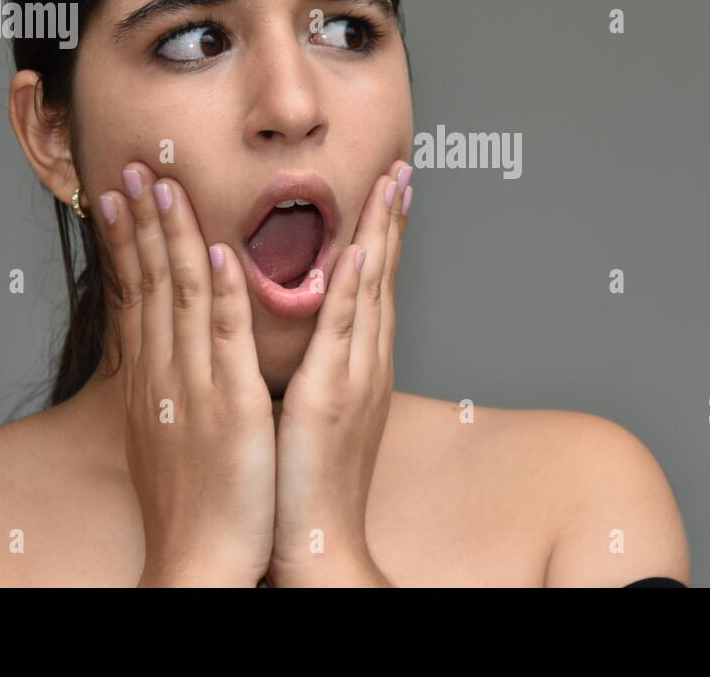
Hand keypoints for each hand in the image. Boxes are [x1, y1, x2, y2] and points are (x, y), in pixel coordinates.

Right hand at [98, 162, 277, 586]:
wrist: (198, 558)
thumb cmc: (191, 498)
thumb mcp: (165, 429)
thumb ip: (165, 381)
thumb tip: (163, 347)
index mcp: (153, 377)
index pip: (136, 292)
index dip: (125, 240)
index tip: (115, 194)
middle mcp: (165, 372)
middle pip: (150, 282)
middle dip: (140, 221)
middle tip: (130, 168)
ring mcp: (194, 384)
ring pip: (183, 294)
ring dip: (175, 235)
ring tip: (164, 184)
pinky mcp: (229, 403)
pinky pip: (224, 337)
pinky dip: (221, 291)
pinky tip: (218, 251)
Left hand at [267, 159, 412, 585]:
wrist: (319, 539)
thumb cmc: (309, 481)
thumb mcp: (319, 411)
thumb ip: (321, 368)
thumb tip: (312, 338)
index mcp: (360, 366)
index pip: (374, 287)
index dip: (384, 237)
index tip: (388, 193)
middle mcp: (367, 364)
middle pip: (384, 278)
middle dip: (392, 221)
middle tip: (401, 170)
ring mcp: (354, 377)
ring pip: (371, 292)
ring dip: (380, 235)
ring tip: (388, 185)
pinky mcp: (330, 396)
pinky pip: (342, 332)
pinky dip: (354, 289)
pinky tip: (360, 251)